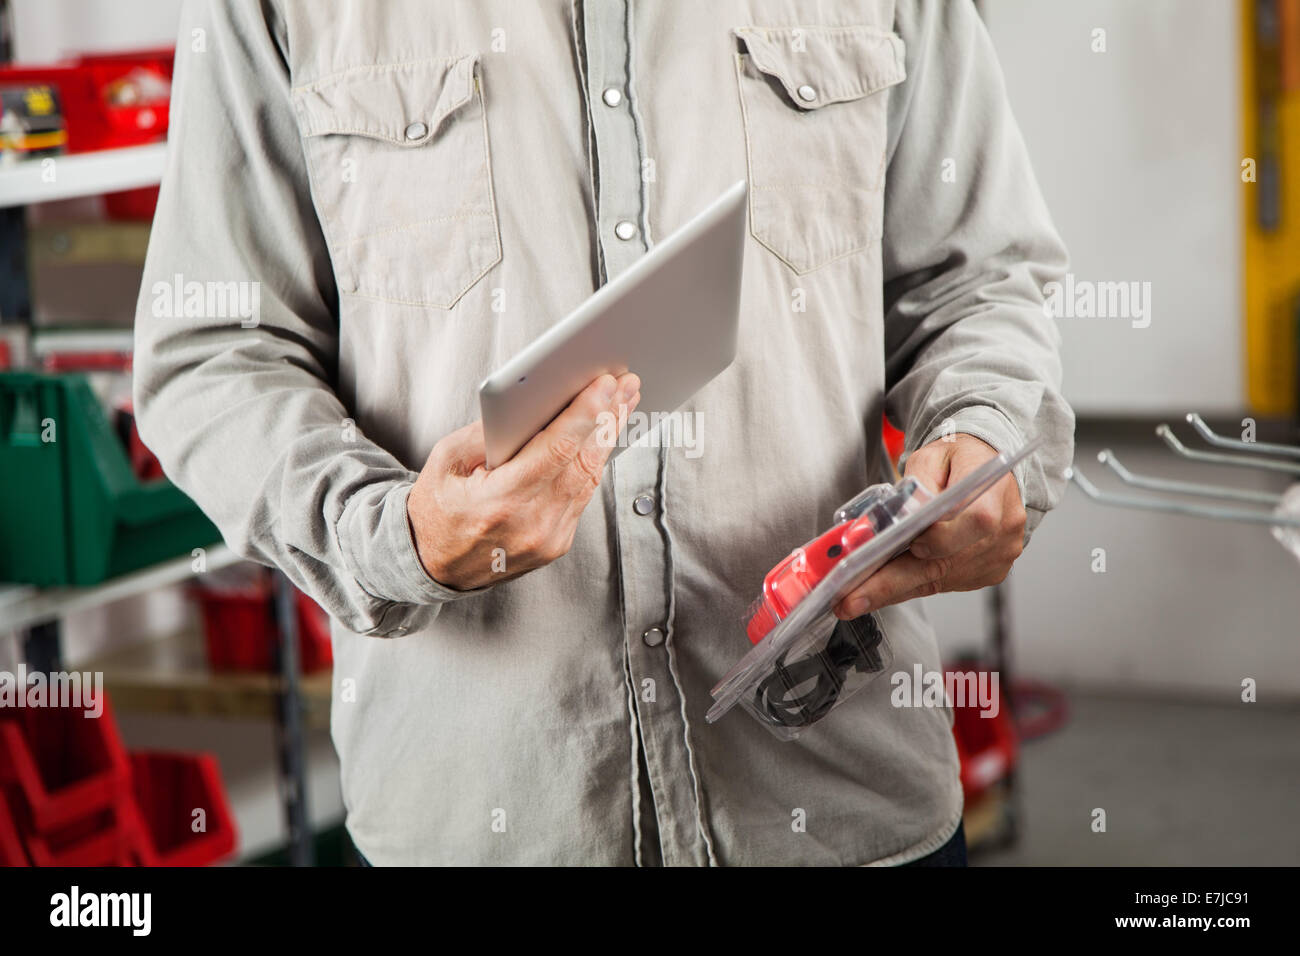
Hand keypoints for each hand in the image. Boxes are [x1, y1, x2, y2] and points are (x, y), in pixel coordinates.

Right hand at [407, 372, 639, 589]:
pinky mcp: (558, 542)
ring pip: (590, 477)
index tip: (606, 384)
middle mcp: (531, 523)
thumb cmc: (437, 508)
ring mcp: (549, 537)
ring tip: (621, 404)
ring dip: (608, 437)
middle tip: (625, 384)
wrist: (433, 563)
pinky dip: (594, 462)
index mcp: (499, 501)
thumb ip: (485, 432)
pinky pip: (584, 495)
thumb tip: (531, 403)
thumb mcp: (446, 461)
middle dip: (607, 417)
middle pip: (582, 460)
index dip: (585, 414)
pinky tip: (602, 438)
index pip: (555, 449)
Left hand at [832, 434, 1025, 618]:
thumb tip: (899, 515)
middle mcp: (1001, 532)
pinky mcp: (987, 573)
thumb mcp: (933, 457)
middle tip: (852, 599)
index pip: (976, 521)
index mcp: (994, 493)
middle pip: (944, 563)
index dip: (942, 537)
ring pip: (938, 580)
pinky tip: (883, 589)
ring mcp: (996, 557)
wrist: (985, 469)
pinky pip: (943, 584)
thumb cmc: (958, 460)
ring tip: (854, 597)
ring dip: (893, 589)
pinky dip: (911, 585)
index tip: (911, 545)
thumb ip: (918, 483)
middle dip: (891, 583)